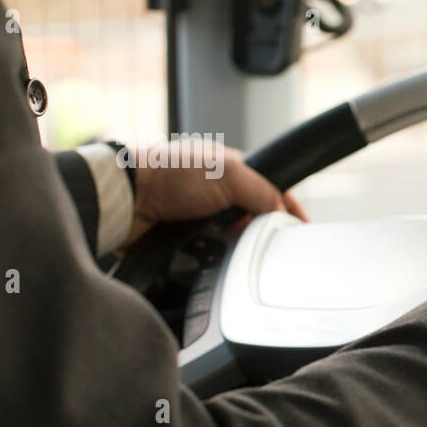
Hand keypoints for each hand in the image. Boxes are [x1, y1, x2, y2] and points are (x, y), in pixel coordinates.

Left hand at [127, 141, 307, 243]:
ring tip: (231, 246)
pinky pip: (211, 255)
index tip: (302, 228)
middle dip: (260, 230)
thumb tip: (282, 215)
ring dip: (234, 245)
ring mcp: (201, 216)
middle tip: (264, 240)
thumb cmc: (169, 174)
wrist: (125, 198)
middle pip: (254, 218)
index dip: (289, 208)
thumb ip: (263, 193)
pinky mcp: (185, 238)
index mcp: (231, 170)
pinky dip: (212, 256)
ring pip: (234, 240)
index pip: (272, 190)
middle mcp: (217, 193)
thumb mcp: (229, 174)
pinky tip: (210, 255)